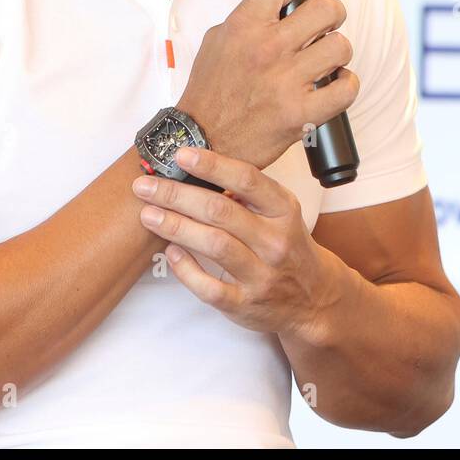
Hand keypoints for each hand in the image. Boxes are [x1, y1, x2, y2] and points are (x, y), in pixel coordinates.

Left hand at [130, 145, 343, 341]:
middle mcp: (275, 241)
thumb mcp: (281, 212)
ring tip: (148, 214)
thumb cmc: (287, 245)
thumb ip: (248, 193)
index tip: (180, 154)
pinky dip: (186, 268)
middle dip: (177, 195)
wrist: (314, 299)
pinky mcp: (245, 305)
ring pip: (213, 245)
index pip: (247, 180)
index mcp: (284, 211)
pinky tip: (170, 252)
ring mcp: (261, 275)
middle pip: (220, 211)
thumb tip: (197, 170)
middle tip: (145, 186)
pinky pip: (209, 287)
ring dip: (176, 227)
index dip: (212, 165)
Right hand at [176, 0, 360, 171]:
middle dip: (333, 14)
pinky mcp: (300, 115)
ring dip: (338, 52)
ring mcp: (285, 82)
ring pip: (341, 46)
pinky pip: (346, 88)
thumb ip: (251, 16)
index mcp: (245, 24)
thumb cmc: (211, 90)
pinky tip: (334, 85)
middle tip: (325, 27)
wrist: (201, 141)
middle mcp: (267, 48)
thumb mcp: (219, 39)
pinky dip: (347, 84)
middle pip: (327, 8)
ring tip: (325, 61)